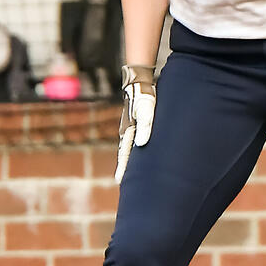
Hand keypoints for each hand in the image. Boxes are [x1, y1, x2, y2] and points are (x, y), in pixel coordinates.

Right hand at [116, 65, 156, 182]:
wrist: (139, 82)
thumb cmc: (144, 96)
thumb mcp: (146, 110)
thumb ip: (145, 126)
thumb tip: (142, 144)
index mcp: (128, 131)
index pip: (125, 153)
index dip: (123, 167)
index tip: (119, 181)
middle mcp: (127, 131)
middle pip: (125, 153)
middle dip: (124, 167)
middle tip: (122, 183)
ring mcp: (130, 128)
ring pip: (129, 148)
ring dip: (129, 160)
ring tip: (130, 173)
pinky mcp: (136, 124)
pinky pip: (134, 141)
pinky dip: (134, 151)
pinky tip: (139, 155)